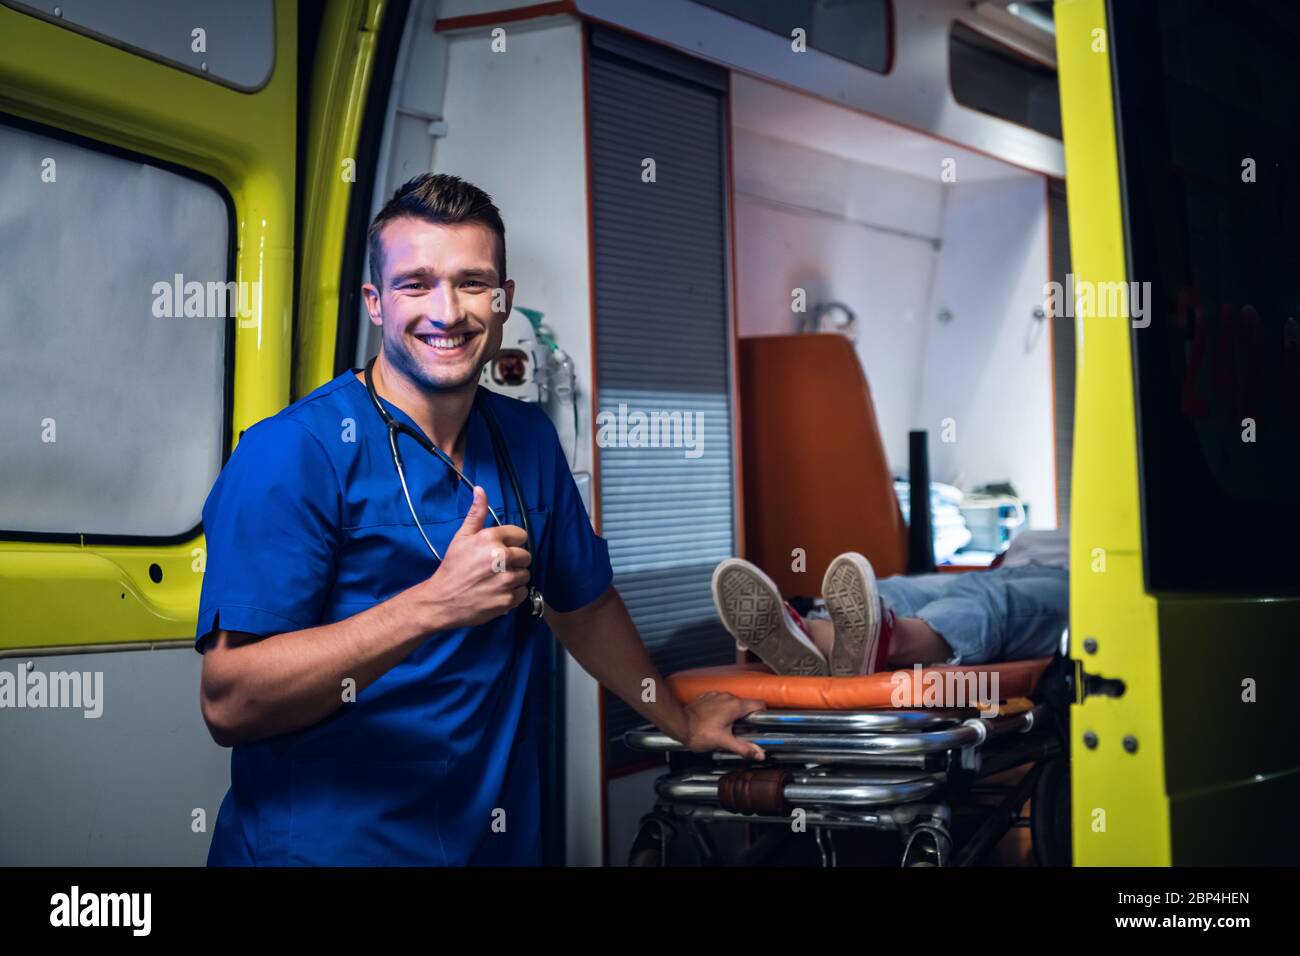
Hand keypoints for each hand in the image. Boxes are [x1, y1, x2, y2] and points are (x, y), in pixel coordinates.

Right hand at [415, 485, 531, 628]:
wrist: (442, 600)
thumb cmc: (453, 567)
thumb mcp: (462, 536)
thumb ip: (476, 513)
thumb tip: (481, 489)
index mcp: (491, 538)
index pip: (521, 535)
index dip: (512, 542)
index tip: (500, 550)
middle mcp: (502, 557)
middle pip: (526, 555)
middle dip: (515, 561)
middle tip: (497, 567)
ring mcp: (506, 580)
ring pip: (525, 575)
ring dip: (515, 578)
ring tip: (496, 580)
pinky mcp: (508, 599)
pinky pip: (523, 592)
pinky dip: (513, 594)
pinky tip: (498, 592)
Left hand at [681, 691, 767, 760]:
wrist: (679, 724)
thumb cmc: (699, 732)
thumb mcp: (724, 742)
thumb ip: (744, 748)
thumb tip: (759, 753)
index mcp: (735, 706)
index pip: (759, 704)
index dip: (762, 715)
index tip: (759, 725)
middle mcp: (727, 697)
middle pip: (746, 706)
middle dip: (746, 719)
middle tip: (740, 732)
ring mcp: (717, 696)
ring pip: (733, 704)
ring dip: (733, 715)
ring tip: (726, 729)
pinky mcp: (708, 698)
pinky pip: (721, 702)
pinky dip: (722, 711)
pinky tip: (716, 722)